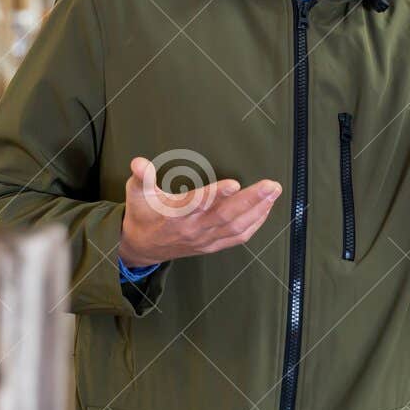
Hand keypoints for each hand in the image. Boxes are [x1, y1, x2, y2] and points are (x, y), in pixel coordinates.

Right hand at [119, 156, 282, 267]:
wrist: (142, 247)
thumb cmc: (142, 214)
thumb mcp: (136, 193)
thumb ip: (141, 177)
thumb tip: (138, 163)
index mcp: (174, 215)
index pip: (197, 204)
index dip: (215, 194)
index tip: (233, 183)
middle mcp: (193, 228)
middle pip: (225, 216)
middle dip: (250, 200)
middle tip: (270, 185)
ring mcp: (204, 239)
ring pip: (236, 227)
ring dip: (258, 210)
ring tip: (273, 193)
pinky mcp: (212, 245)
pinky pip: (238, 237)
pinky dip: (255, 224)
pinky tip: (266, 209)